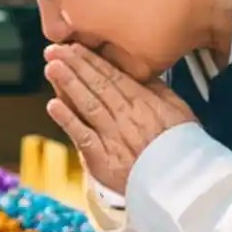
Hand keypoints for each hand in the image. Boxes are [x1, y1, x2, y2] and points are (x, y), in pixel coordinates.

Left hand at [43, 43, 195, 193]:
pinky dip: (67, 120)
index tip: (75, 46)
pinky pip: (82, 136)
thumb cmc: (180, 146)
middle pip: (96, 85)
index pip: (113, 75)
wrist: (179, 185)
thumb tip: (138, 67)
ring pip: (87, 104)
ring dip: (67, 84)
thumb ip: (156, 87)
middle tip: (55, 50)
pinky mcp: (102, 159)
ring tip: (51, 67)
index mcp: (143, 102)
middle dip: (74, 65)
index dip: (91, 60)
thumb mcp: (177, 109)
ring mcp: (112, 137)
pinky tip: (53, 105)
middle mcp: (125, 116)